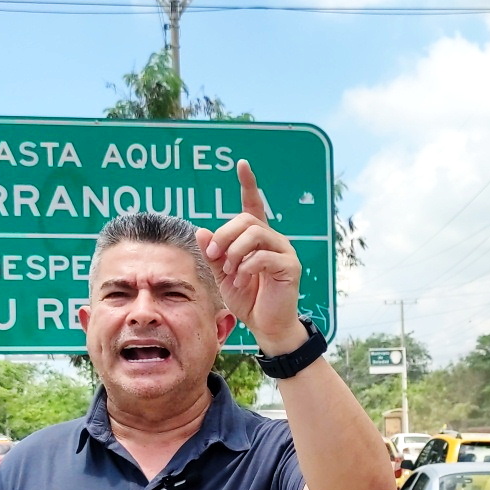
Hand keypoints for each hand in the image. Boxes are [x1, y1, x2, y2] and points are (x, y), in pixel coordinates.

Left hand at [199, 161, 304, 352]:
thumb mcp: (222, 274)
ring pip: (255, 234)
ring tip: (229, 272)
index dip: (248, 184)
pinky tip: (241, 281)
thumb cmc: (246, 298)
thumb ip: (212, 253)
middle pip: (246, 220)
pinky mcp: (290, 267)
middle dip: (224, 236)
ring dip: (234, 253)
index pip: (253, 204)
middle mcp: (273, 239)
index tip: (242, 165)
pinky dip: (246, 268)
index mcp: (257, 237)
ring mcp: (284, 252)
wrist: (266, 325)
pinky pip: (263, 256)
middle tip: (213, 257)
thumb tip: (200, 230)